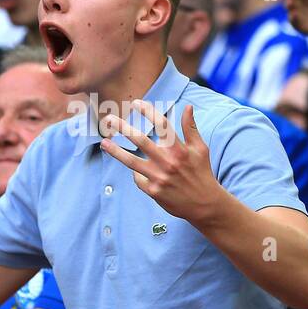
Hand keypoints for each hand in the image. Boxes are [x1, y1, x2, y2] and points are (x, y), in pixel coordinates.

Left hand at [99, 100, 225, 226]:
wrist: (204, 205)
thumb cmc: (202, 173)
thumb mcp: (201, 149)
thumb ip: (191, 128)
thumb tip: (188, 106)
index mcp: (179, 149)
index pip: (161, 125)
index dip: (148, 111)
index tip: (136, 103)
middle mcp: (167, 162)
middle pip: (140, 140)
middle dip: (123, 128)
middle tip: (109, 120)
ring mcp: (159, 177)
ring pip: (131, 161)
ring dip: (115, 151)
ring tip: (103, 142)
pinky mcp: (153, 191)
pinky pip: (138, 178)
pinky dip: (137, 172)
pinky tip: (139, 171)